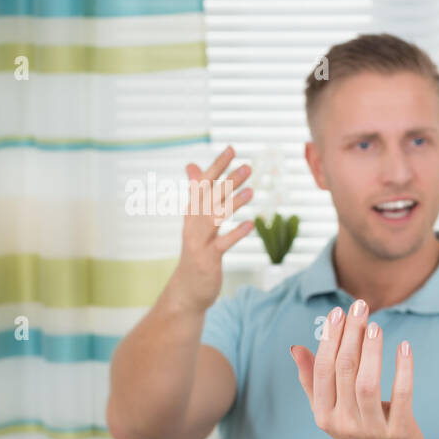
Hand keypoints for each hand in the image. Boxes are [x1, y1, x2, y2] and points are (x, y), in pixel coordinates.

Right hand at [168, 145, 253, 312]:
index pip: (204, 184)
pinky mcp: (207, 259)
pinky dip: (235, 234)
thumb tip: (193, 166)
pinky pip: (222, 244)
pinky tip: (251, 225)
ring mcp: (199, 242)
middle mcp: (193, 224)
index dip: (217, 166)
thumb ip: (198, 194)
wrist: (187, 289)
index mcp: (192, 213)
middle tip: (248, 166)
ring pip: (215, 219)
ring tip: (252, 191)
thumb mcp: (196, 221)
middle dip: (228, 181)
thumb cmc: (197, 252)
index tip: (231, 149)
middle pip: (210, 198)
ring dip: (233, 204)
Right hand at [291, 301, 426, 438]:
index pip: (323, 370)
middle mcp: (344, 423)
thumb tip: (296, 347)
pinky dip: (403, 369)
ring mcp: (371, 430)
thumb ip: (313, 380)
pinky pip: (401, 395)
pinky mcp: (399, 432)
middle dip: (350, 335)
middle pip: (344, 371)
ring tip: (375, 325)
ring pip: (367, 383)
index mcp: (324, 414)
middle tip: (359, 307)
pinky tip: (405, 347)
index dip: (329, 339)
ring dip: (371, 350)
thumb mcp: (331, 409)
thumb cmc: (359, 430)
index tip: (337, 312)